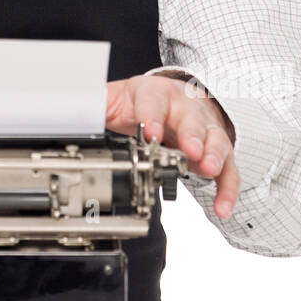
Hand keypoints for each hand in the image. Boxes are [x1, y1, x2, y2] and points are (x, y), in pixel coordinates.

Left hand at [106, 73, 240, 218]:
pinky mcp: (217, 152)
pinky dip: (227, 188)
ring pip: (216, 140)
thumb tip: (72, 112)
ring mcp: (205, 130)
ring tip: (210, 170)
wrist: (172, 99)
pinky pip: (228, 170)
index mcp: (157, 93)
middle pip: (192, 119)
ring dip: (215, 156)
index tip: (150, 134)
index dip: (153, 116)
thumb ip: (96, 106)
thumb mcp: (116, 99)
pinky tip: (222, 206)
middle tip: (190, 151)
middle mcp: (186, 108)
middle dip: (192, 135)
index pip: (154, 101)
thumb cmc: (144, 101)